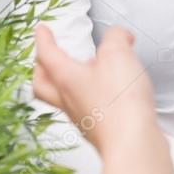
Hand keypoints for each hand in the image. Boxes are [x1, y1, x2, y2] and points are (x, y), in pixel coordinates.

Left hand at [32, 24, 173, 173]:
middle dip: (41, 68)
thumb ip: (117, 39)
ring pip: (63, 99)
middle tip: (47, 57)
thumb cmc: (119, 102)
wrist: (132, 143)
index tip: (41, 30)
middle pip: (43, 84)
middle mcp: (68, 100)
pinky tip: (105, 94)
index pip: (46, 54)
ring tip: (80, 72)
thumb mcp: (118, 55)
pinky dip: (89, 98)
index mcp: (66, 78)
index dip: (43, 39)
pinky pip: (86, 110)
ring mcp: (83, 118)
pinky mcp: (99, 131)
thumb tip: (120, 36)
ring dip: (65, 84)